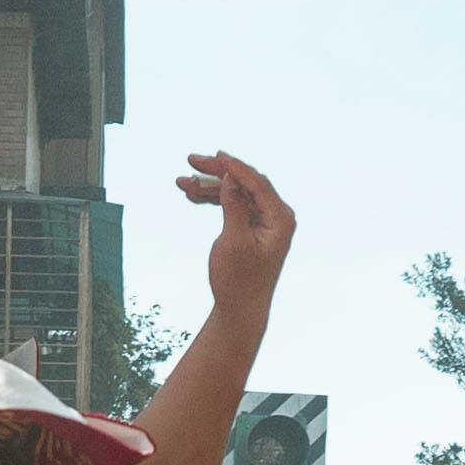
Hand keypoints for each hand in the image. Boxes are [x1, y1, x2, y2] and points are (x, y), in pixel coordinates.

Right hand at [174, 149, 293, 302]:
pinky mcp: (254, 228)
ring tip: (183, 183)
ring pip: (236, 194)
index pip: (257, 183)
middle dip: (217, 173)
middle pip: (246, 184)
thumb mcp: (233, 241)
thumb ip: (234, 206)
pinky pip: (234, 206)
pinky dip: (214, 200)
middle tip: (191, 161)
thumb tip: (230, 177)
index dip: (234, 167)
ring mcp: (266, 222)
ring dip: (210, 187)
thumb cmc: (238, 280)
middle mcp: (277, 217)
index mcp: (280, 219)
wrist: (240, 309)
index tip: (214, 155)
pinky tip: (193, 196)